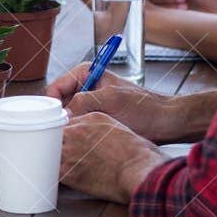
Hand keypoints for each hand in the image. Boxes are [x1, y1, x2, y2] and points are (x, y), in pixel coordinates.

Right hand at [45, 68, 189, 142]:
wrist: (165, 123)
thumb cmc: (144, 107)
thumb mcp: (111, 100)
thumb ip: (84, 102)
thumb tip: (62, 115)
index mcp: (85, 73)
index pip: (54, 89)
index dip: (51, 106)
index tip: (52, 122)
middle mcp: (83, 87)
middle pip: (57, 105)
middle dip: (59, 119)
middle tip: (61, 134)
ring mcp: (89, 105)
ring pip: (66, 118)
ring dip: (68, 129)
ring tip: (72, 140)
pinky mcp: (95, 120)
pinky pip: (78, 127)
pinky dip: (77, 135)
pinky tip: (81, 143)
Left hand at [59, 112, 167, 203]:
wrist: (138, 169)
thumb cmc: (137, 152)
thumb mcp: (118, 127)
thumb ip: (98, 126)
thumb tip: (92, 135)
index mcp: (89, 118)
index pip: (65, 121)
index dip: (63, 132)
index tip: (63, 139)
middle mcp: (76, 131)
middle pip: (53, 134)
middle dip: (52, 143)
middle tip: (52, 151)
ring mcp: (70, 151)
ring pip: (48, 152)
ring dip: (50, 158)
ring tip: (52, 165)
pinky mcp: (68, 172)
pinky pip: (51, 171)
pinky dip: (51, 175)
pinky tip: (55, 178)